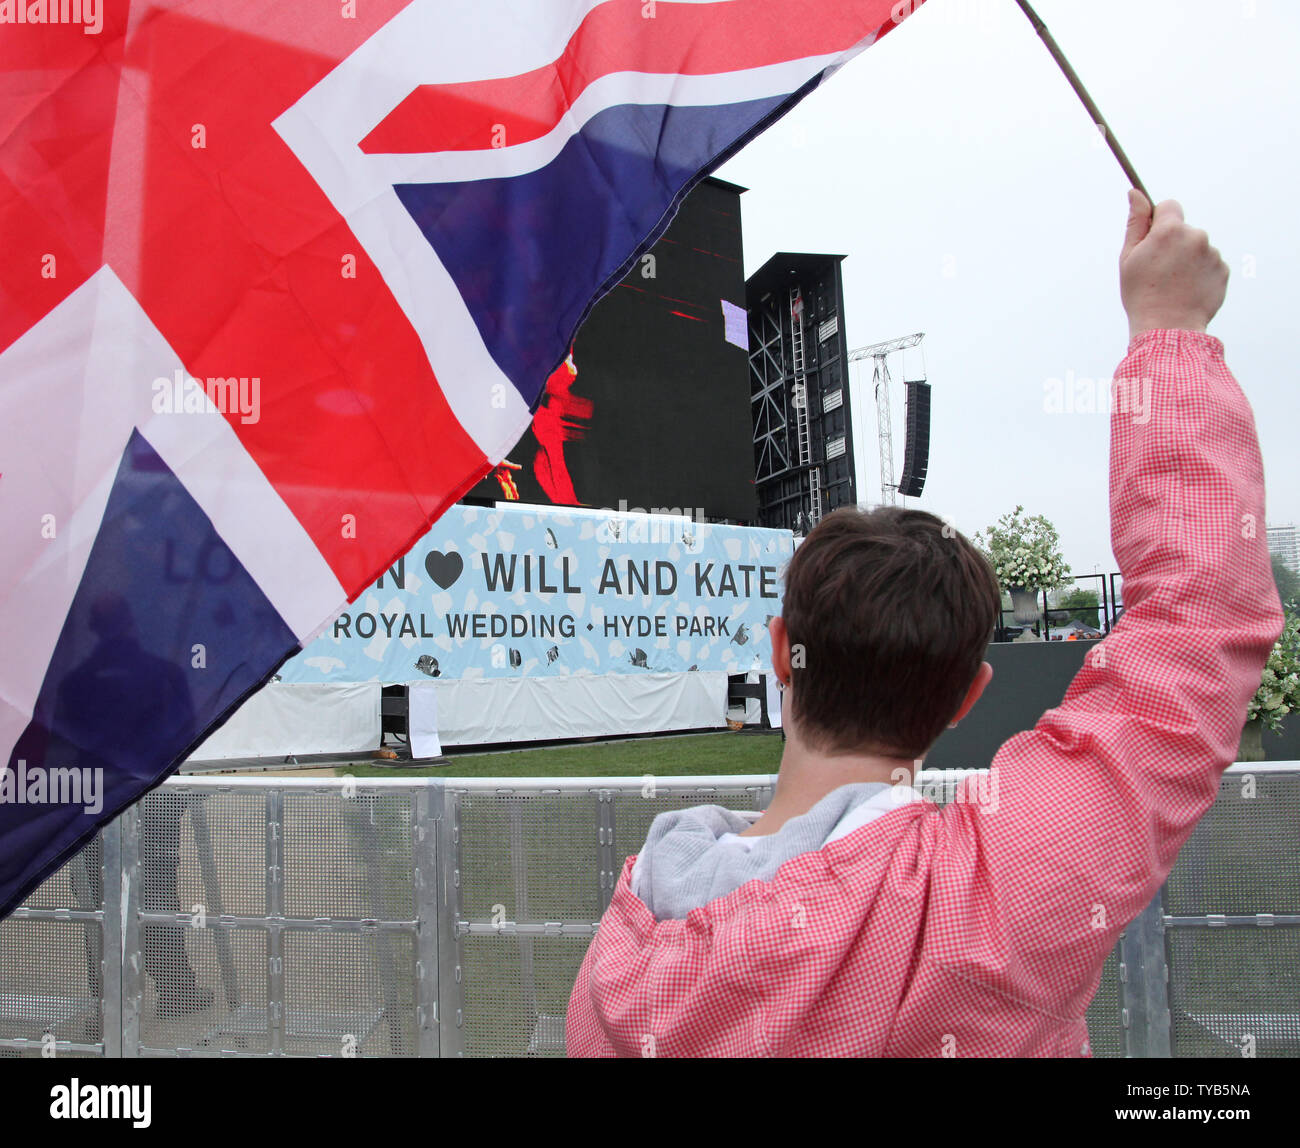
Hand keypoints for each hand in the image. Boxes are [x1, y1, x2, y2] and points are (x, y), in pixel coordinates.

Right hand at [1120, 189, 1228, 340]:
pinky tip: (1186, 290)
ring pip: (1197, 248)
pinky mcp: (1223, 270)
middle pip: (1183, 229)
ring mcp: (1212, 254)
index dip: (1159, 222)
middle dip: (1173, 244)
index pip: (1169, 206)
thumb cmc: (1141, 294)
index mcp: (1170, 230)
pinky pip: (1209, 264)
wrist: (1167, 328)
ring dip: (1187, 260)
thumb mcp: (1129, 257)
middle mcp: (1196, 236)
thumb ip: (1135, 222)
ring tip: (1173, 284)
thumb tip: (1135, 193)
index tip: (1153, 240)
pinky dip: (1200, 274)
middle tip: (1159, 271)